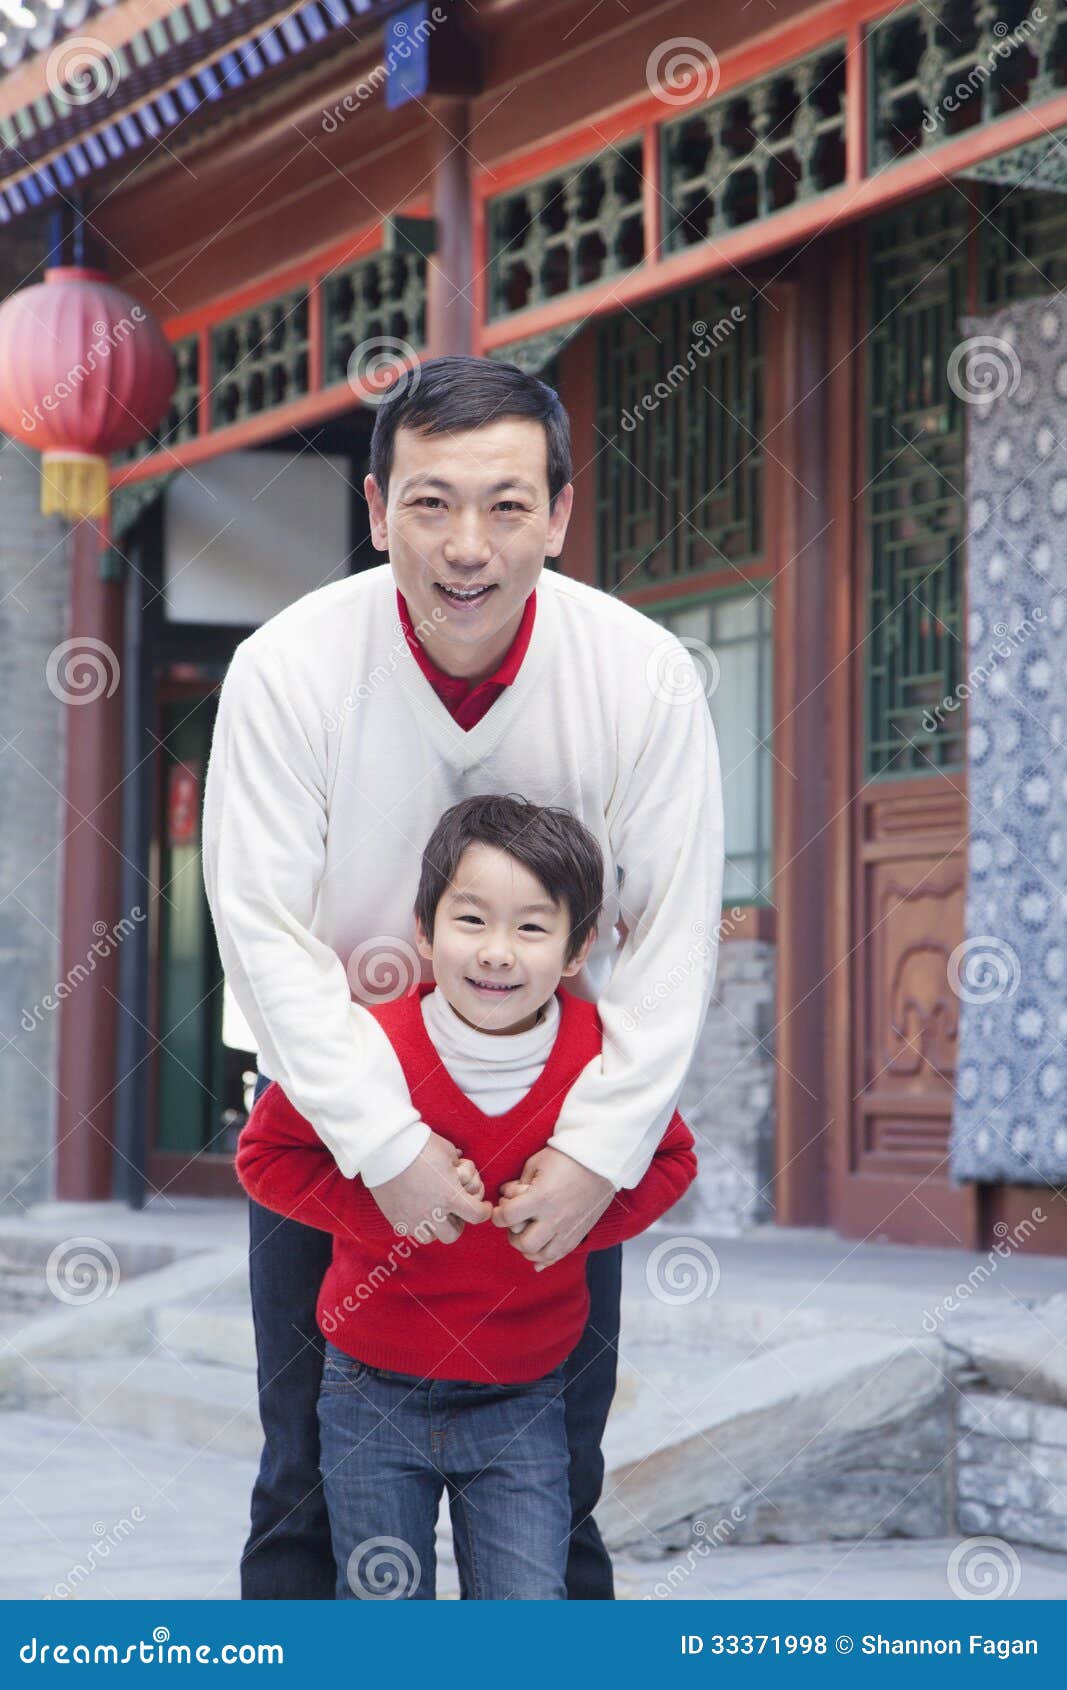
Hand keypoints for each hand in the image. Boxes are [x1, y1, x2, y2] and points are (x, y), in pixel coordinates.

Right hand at [371, 1132, 491, 1242]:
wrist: (385, 1147)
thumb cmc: (420, 1145)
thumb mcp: (448, 1151)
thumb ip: (458, 1165)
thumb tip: (459, 1166)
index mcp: (450, 1196)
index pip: (477, 1216)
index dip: (484, 1211)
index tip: (483, 1206)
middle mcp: (432, 1213)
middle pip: (454, 1234)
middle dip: (458, 1223)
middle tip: (456, 1210)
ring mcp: (412, 1218)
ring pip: (431, 1237)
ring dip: (437, 1228)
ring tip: (435, 1213)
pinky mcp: (396, 1218)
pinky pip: (411, 1232)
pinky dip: (417, 1225)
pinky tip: (417, 1210)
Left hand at [491, 1146, 614, 1268]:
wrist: (600, 1162)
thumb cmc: (567, 1159)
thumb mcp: (536, 1163)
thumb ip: (518, 1184)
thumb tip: (505, 1196)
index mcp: (541, 1198)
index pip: (507, 1217)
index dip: (497, 1215)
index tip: (499, 1211)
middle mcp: (554, 1218)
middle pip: (523, 1243)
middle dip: (512, 1235)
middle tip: (514, 1224)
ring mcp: (567, 1230)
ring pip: (540, 1255)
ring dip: (528, 1249)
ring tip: (526, 1235)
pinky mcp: (578, 1234)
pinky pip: (558, 1256)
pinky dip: (545, 1260)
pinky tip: (538, 1260)